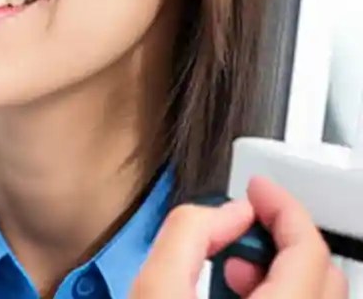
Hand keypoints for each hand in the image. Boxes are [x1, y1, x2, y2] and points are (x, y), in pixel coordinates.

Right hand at [131, 176, 346, 296]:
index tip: (257, 188)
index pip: (308, 249)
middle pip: (323, 272)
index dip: (282, 206)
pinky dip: (278, 293)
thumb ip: (186, 236)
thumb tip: (222, 212)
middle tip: (241, 227)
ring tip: (233, 268)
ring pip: (316, 296)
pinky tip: (237, 297)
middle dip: (280, 238)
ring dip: (280, 270)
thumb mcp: (154, 292)